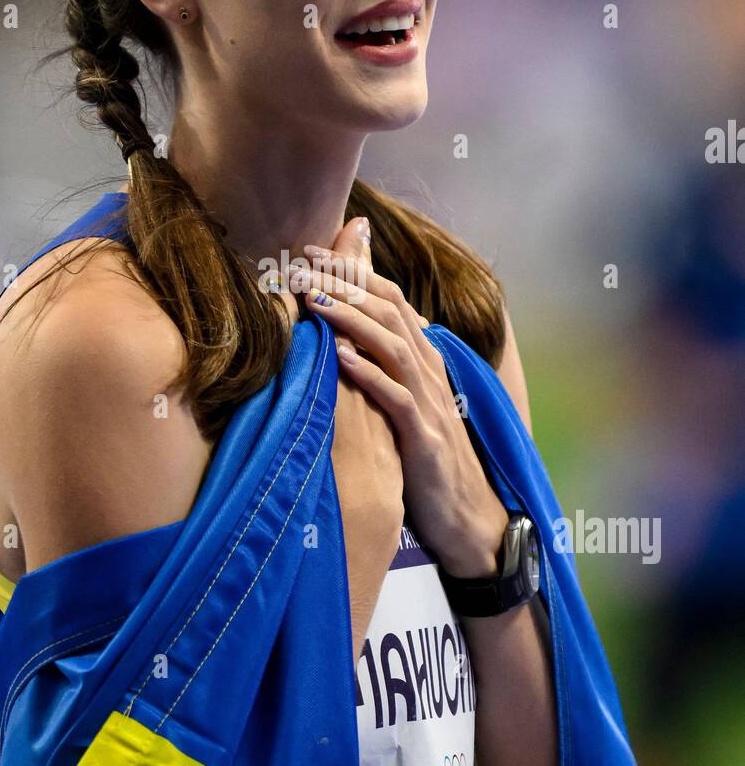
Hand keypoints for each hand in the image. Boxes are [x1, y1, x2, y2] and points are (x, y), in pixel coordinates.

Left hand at [290, 217, 509, 577]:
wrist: (466, 514)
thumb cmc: (425, 457)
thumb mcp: (406, 401)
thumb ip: (385, 363)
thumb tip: (350, 331)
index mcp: (424, 358)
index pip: (389, 297)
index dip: (352, 270)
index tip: (310, 251)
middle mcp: (429, 371)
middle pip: (389, 310)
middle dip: (344, 282)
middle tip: (300, 264)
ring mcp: (430, 403)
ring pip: (392, 345)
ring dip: (351, 319)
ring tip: (313, 299)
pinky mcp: (424, 439)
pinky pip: (397, 399)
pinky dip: (369, 374)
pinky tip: (340, 358)